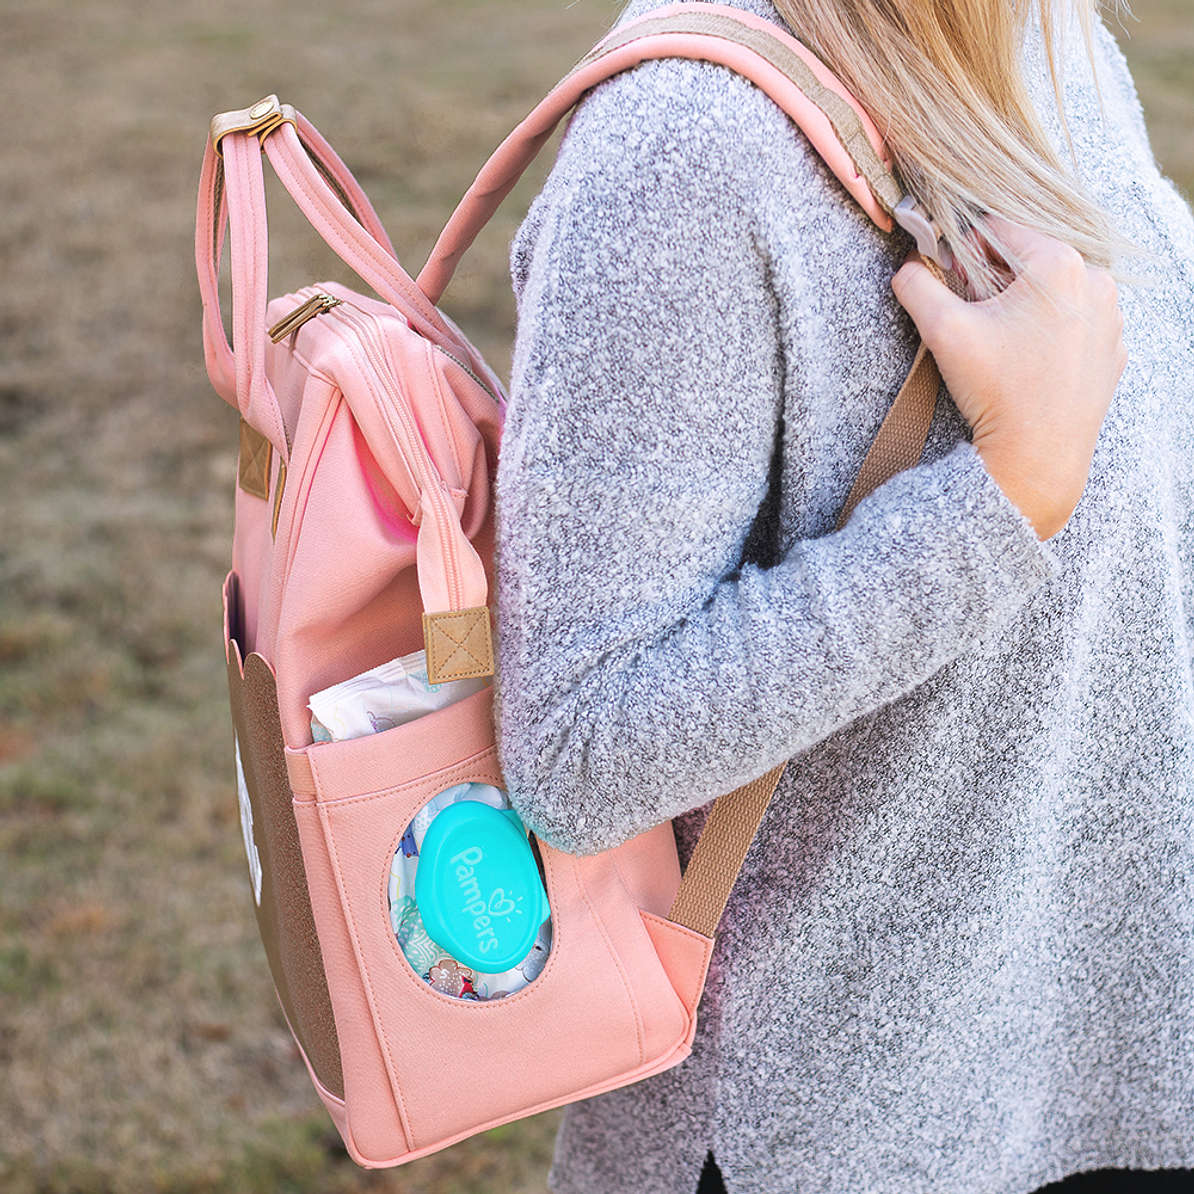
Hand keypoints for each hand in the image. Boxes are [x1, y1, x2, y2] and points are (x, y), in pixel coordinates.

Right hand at [891, 215, 1126, 539]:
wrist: (1037, 457)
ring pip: (1052, 292)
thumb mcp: (943, 330)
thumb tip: (906, 269)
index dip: (964, 250)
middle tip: (971, 317)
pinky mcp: (1111, 351)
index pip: (999, 230)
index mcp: (1060, 264)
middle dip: (994, 281)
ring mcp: (1110, 319)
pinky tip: (1024, 363)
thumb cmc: (996, 390)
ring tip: (999, 344)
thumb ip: (917, 286)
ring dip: (1021, 306)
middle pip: (1029, 260)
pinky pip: (1073, 324)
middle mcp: (1096, 283)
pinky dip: (1046, 332)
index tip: (951, 283)